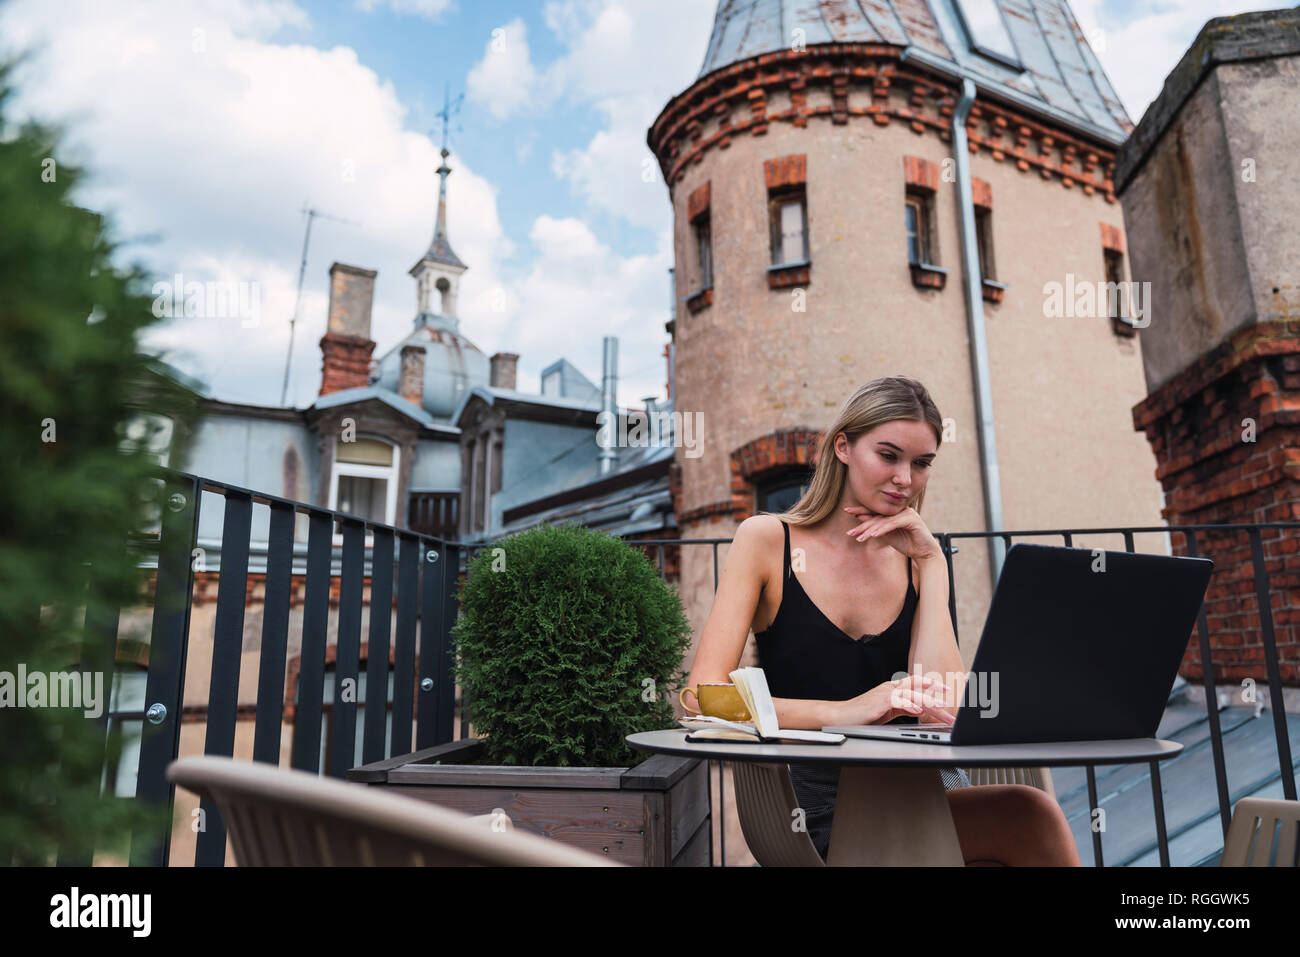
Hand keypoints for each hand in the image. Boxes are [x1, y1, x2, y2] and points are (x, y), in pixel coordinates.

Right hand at [830, 674, 955, 725]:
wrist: (841, 717)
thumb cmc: (863, 715)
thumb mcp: (888, 711)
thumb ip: (903, 708)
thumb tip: (920, 710)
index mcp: (894, 690)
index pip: (916, 686)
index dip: (932, 688)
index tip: (947, 692)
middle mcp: (891, 688)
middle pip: (917, 688)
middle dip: (935, 694)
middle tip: (950, 703)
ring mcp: (885, 694)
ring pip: (910, 693)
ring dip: (927, 700)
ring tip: (940, 706)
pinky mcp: (880, 702)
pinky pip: (897, 701)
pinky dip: (909, 704)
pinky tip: (918, 710)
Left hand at [843, 504, 942, 562]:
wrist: (925, 553)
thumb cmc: (907, 543)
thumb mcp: (888, 536)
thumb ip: (877, 528)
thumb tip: (861, 521)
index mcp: (894, 512)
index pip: (875, 511)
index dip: (861, 510)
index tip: (847, 511)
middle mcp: (900, 510)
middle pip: (877, 516)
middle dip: (862, 524)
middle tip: (850, 532)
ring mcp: (906, 513)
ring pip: (883, 521)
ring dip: (870, 530)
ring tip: (859, 538)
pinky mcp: (911, 520)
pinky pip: (893, 524)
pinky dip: (882, 530)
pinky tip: (872, 535)